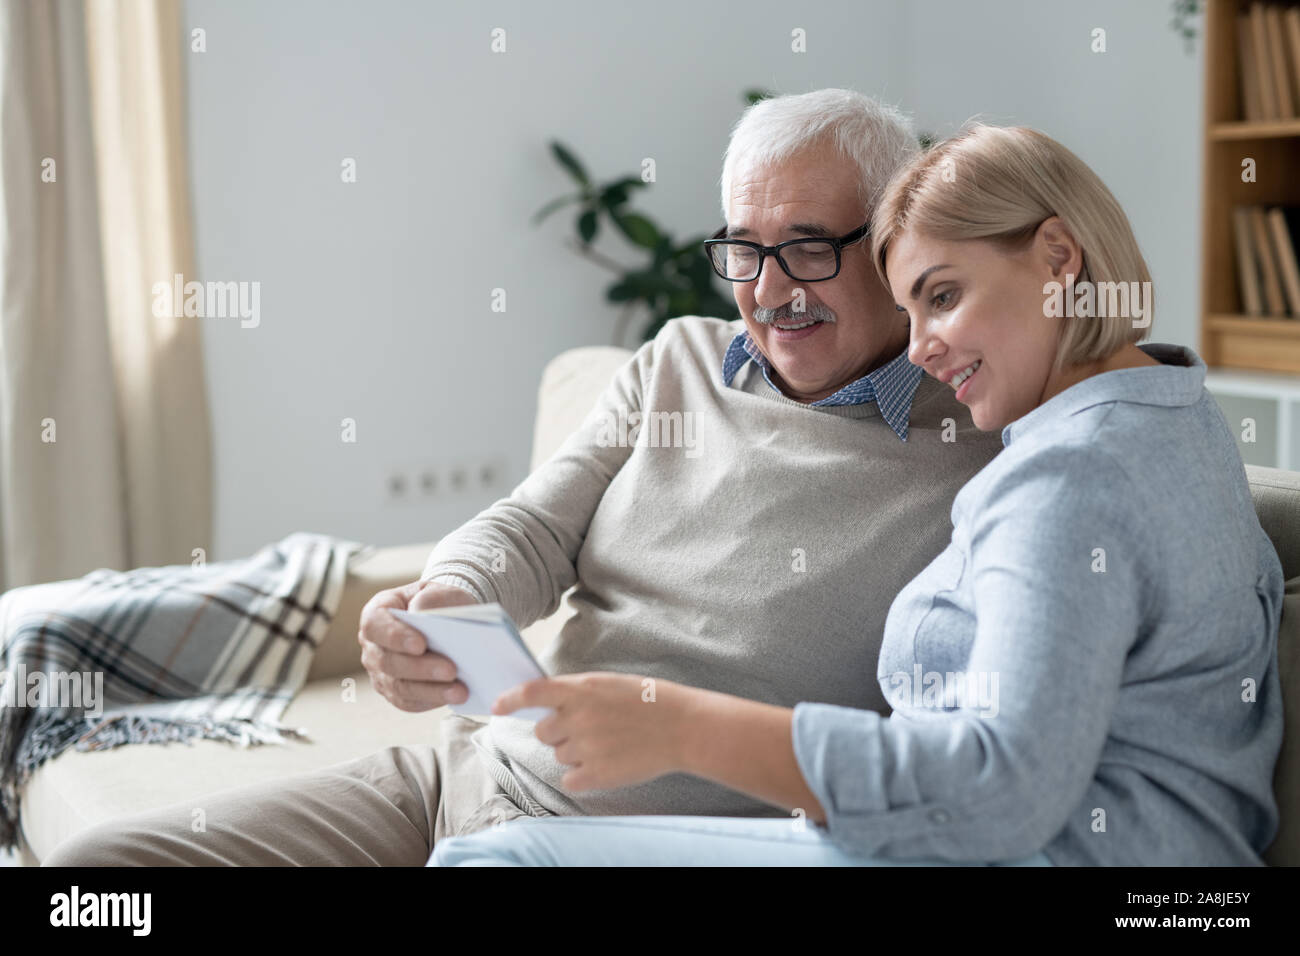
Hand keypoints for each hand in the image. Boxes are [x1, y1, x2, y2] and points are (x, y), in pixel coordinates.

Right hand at [358, 579, 477, 711]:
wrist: (445, 621)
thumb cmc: (439, 603)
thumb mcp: (439, 591)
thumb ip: (430, 598)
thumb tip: (421, 613)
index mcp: (377, 613)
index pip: (374, 626)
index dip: (395, 637)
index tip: (421, 644)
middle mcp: (373, 645)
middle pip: (388, 662)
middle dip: (421, 668)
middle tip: (451, 670)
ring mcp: (380, 671)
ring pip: (399, 687)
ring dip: (431, 690)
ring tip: (459, 691)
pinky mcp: (394, 691)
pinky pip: (409, 702)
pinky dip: (432, 700)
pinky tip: (454, 697)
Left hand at [493, 673, 693, 791]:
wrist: (683, 727)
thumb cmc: (649, 701)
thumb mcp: (609, 684)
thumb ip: (577, 693)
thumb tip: (548, 704)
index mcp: (581, 690)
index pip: (532, 692)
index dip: (510, 700)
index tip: (496, 707)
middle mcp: (578, 718)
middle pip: (544, 731)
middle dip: (559, 731)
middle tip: (589, 728)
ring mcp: (586, 748)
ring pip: (559, 754)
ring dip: (576, 751)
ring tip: (609, 743)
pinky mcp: (596, 775)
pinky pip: (570, 778)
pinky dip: (584, 774)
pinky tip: (607, 763)